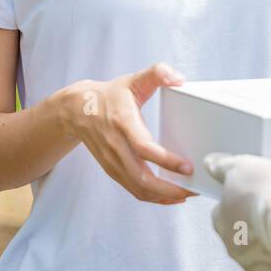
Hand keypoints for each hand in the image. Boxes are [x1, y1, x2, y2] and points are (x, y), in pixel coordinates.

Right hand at [58, 63, 198, 204]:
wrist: (77, 110)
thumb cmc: (111, 95)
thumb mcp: (134, 79)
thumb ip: (157, 73)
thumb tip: (179, 78)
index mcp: (123, 122)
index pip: (144, 147)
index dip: (166, 160)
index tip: (187, 167)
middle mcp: (116, 146)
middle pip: (141, 177)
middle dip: (169, 188)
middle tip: (193, 189)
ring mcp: (113, 161)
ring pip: (138, 188)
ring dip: (163, 196)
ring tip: (186, 194)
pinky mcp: (112, 170)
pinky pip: (133, 190)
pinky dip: (152, 197)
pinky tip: (169, 196)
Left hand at [204, 153, 270, 270]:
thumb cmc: (267, 195)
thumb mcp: (241, 166)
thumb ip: (222, 166)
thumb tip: (210, 164)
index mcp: (220, 221)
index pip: (221, 209)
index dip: (237, 198)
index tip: (251, 191)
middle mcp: (233, 245)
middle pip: (240, 229)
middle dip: (253, 218)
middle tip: (270, 203)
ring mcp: (253, 261)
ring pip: (258, 246)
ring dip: (268, 234)